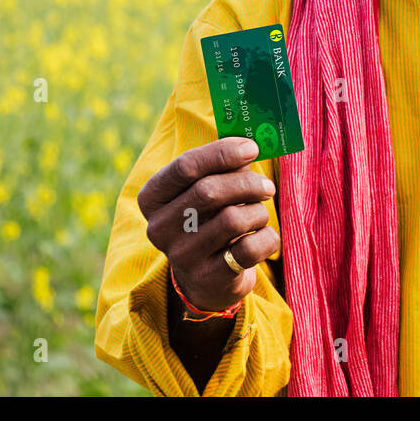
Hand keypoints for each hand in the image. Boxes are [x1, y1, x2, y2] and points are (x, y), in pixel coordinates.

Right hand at [137, 137, 279, 312]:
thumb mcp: (208, 189)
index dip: (222, 153)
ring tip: (259, 214)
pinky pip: (249, 248)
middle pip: (209, 191)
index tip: (252, 148)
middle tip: (266, 187)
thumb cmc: (211, 218)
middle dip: (247, 184)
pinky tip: (262, 236)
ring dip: (257, 212)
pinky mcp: (208, 278)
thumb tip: (251, 142)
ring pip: (232, 219)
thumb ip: (224, 164)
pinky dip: (267, 238)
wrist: (208, 277)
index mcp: (152, 198)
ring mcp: (181, 256)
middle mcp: (159, 228)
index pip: (185, 166)